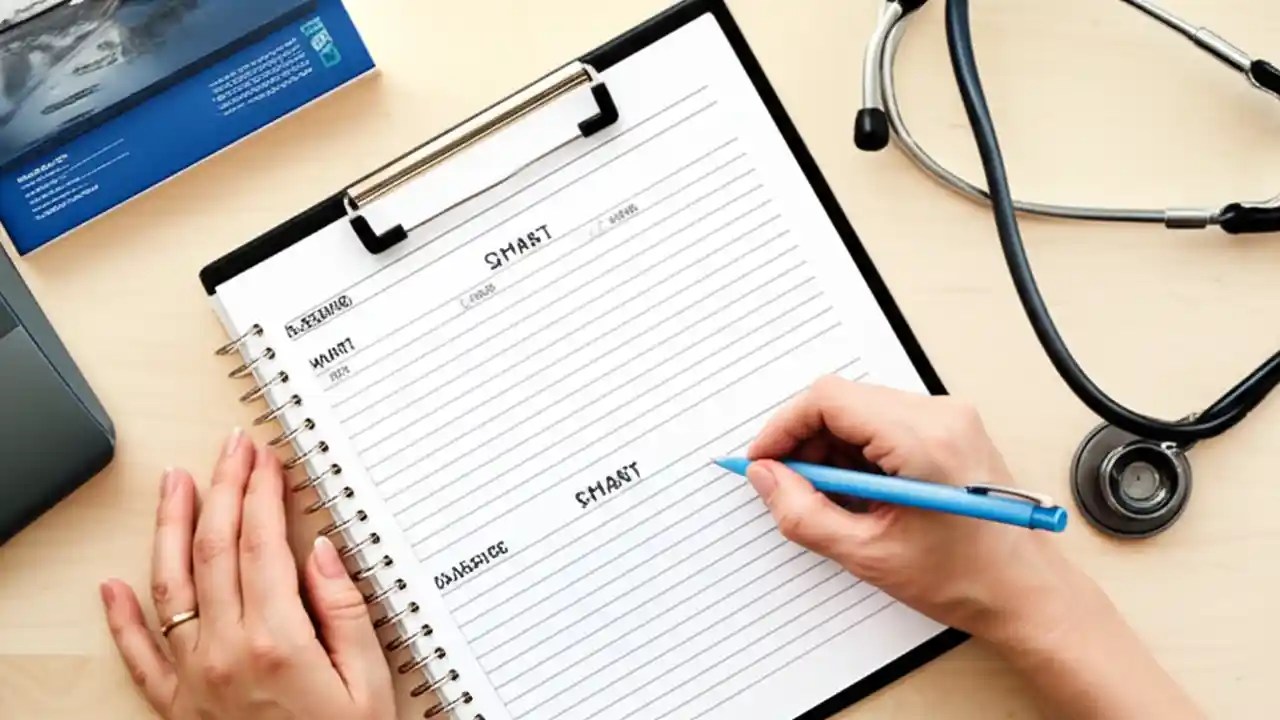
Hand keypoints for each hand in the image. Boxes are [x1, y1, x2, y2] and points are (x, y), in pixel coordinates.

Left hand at [99, 429, 396, 719]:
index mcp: (278, 641)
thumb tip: (322, 552)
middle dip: (222, 489)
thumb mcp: (370, 686)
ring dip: (171, 528)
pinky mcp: (178, 707)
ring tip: (176, 483)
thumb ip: (345, 615)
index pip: (261, 544)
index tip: (264, 460)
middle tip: (231, 450)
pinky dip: (123, 617)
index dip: (261, 492)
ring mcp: (195, 679)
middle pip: (214, 550)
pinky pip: (140, 656)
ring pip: (171, 586)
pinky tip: (114, 585)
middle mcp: (226, 653)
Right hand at [744, 376, 1086, 643]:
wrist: (1027, 592)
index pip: (829, 400)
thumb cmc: (968, 579)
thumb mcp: (868, 555)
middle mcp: (941, 417)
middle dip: (804, 440)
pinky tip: (857, 493)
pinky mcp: (951, 428)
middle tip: (787, 485)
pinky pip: (884, 421)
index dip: (784, 427)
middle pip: (843, 401)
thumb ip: (804, 514)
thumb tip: (766, 478)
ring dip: (830, 447)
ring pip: (860, 409)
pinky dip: (856, 450)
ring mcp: (950, 419)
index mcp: (924, 442)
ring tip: (828, 498)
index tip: (763, 461)